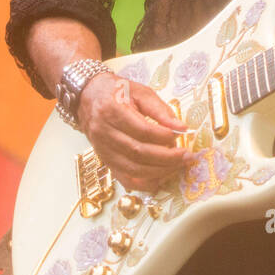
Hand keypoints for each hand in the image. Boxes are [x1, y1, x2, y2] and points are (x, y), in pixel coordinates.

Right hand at [77, 74, 193, 192]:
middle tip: (185, 155)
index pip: (142, 130)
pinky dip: (143, 183)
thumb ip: (160, 110)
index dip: (163, 136)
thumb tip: (181, 128)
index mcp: (112, 110)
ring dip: (158, 171)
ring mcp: (102, 150)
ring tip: (177, 165)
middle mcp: (104, 132)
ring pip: (132, 169)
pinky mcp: (105, 161)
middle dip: (166, 157)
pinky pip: (124, 178)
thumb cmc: (117, 92)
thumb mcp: (140, 92)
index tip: (180, 135)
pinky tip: (160, 178)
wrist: (88, 97)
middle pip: (138, 152)